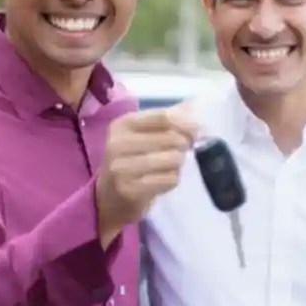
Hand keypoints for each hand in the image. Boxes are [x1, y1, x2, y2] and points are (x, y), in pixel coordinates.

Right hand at [96, 103, 199, 245]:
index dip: (185, 124)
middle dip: (183, 146)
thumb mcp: (142, 135)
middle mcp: (118, 143)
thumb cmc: (132, 161)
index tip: (196, 132)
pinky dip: (172, 180)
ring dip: (178, 165)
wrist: (109, 198)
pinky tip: (164, 180)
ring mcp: (121, 168)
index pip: (163, 117)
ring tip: (170, 167)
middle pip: (171, 138)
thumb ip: (167, 119)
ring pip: (172, 159)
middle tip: (181, 153)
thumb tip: (193, 107)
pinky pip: (169, 179)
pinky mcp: (129, 190)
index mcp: (122, 124)